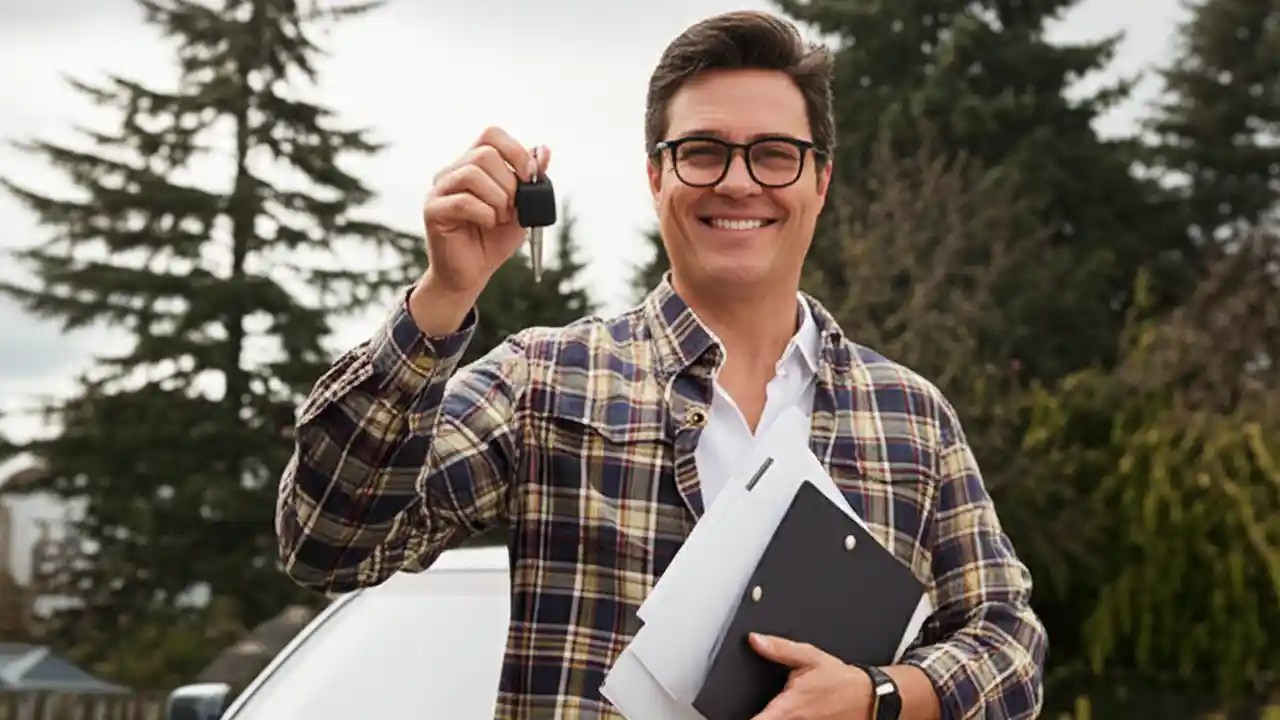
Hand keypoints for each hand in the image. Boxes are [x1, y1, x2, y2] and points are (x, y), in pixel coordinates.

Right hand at [421, 126, 550, 297]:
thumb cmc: (494, 239)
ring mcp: (440, 189)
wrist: (472, 273)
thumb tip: (543, 149)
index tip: (529, 176)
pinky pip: (463, 201)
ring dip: (497, 199)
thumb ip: (531, 179)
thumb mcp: (521, 207)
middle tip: (511, 207)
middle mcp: (453, 171)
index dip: (515, 151)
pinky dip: (485, 214)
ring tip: (498, 218)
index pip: (491, 135)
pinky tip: (487, 224)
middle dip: (508, 182)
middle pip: (484, 154)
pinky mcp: (433, 210)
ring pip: (472, 174)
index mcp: (473, 164)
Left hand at [749, 632, 871, 719]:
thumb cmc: (842, 680)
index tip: (730, 713)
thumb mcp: (810, 657)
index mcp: (789, 707)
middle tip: (758, 707)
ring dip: (772, 716)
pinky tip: (790, 712)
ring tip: (774, 708)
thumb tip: (755, 640)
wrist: (871, 698)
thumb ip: (780, 649)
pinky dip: (786, 719)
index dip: (746, 718)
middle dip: (758, 716)